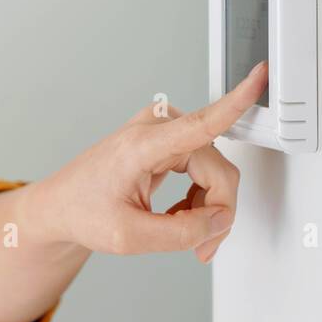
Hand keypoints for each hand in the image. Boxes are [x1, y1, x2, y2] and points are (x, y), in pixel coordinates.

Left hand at [27, 61, 267, 262]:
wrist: (60, 206)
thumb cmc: (82, 212)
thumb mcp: (129, 238)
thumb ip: (181, 232)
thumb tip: (220, 221)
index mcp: (141, 146)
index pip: (201, 122)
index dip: (237, 100)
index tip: (260, 74)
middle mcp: (154, 130)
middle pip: (218, 170)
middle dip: (216, 213)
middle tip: (202, 247)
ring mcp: (161, 133)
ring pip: (215, 173)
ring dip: (208, 210)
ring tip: (187, 237)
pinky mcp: (166, 142)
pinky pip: (204, 171)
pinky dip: (199, 201)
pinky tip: (178, 217)